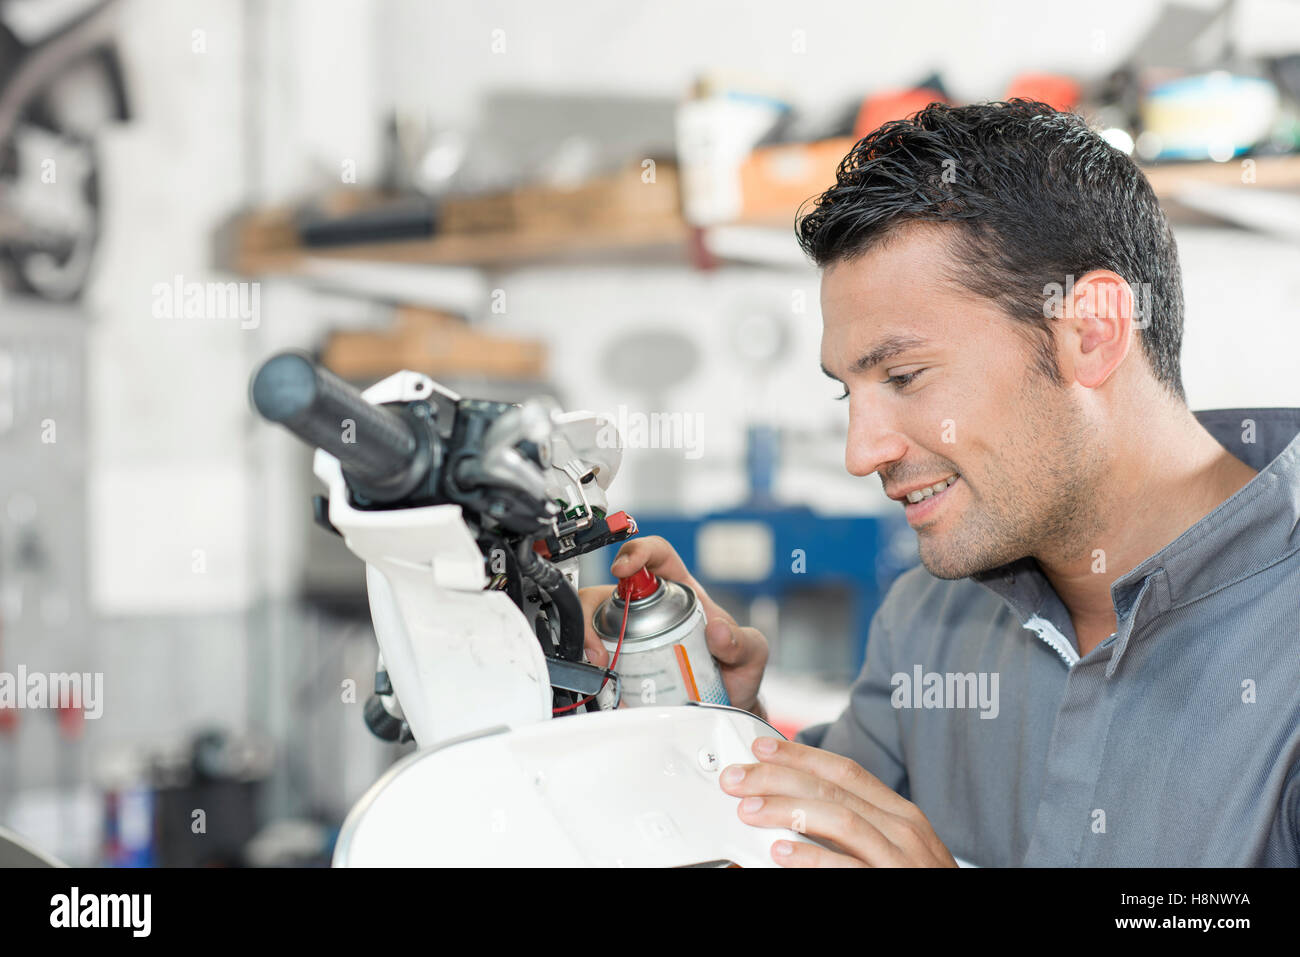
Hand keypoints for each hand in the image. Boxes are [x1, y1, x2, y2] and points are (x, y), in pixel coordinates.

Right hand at [576, 535, 768, 711]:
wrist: (729, 708)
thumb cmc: (738, 672)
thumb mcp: (752, 653)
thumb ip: (744, 642)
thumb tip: (717, 631)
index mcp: (682, 592)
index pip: (656, 555)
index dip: (637, 552)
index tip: (624, 568)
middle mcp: (651, 609)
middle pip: (609, 590)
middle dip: (593, 608)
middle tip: (601, 638)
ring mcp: (633, 637)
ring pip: (594, 624)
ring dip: (587, 642)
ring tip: (601, 666)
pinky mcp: (623, 665)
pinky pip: (598, 660)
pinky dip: (593, 671)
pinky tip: (605, 685)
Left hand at [720, 737, 957, 866]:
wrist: (955, 925)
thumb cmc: (912, 880)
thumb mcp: (889, 846)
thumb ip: (848, 822)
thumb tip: (792, 803)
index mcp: (899, 813)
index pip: (844, 770)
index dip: (800, 755)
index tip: (761, 747)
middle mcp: (902, 830)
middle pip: (834, 788)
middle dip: (778, 777)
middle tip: (737, 778)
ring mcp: (899, 860)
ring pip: (840, 819)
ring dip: (788, 810)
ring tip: (749, 811)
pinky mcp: (890, 885)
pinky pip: (847, 868)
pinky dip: (812, 858)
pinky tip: (780, 853)